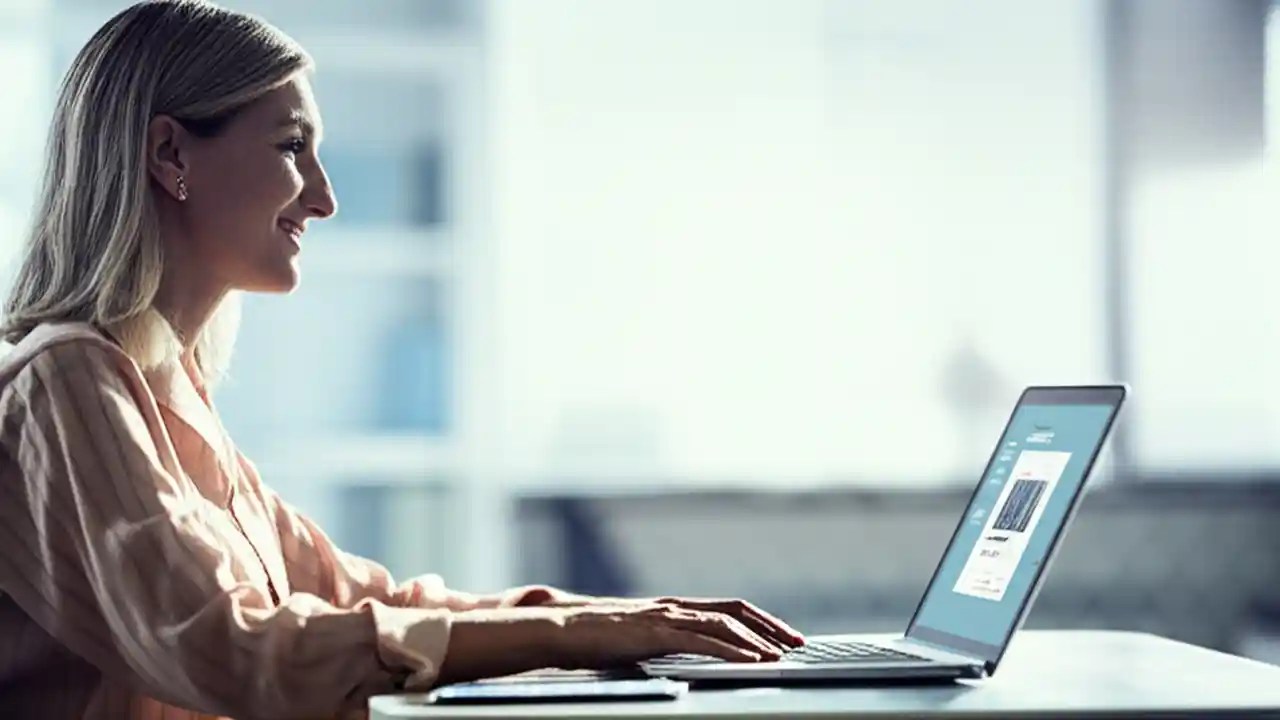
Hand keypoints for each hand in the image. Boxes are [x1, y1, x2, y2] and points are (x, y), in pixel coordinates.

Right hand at [501, 585, 804, 651]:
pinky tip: (749, 659)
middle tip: (798, 642)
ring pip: (723, 622)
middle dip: (770, 625)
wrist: (561, 628)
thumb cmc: (593, 638)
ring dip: (756, 638)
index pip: (727, 608)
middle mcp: (674, 607)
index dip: (758, 620)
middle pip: (735, 609)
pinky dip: (731, 648)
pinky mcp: (656, 632)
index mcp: (672, 608)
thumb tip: (683, 657)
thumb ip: (662, 643)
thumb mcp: (637, 640)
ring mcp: (666, 617)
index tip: (783, 636)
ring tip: (780, 654)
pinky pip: (702, 640)